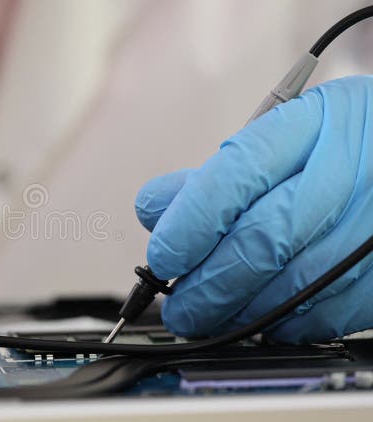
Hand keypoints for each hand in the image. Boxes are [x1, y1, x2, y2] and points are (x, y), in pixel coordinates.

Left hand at [135, 76, 372, 343]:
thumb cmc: (342, 148)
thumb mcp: (284, 137)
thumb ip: (215, 174)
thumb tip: (154, 211)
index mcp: (313, 124)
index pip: (234, 176)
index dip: (188, 225)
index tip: (161, 258)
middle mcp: (351, 171)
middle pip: (262, 240)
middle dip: (205, 285)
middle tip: (178, 307)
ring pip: (293, 285)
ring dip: (238, 313)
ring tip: (207, 318)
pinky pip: (329, 312)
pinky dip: (284, 325)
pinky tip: (261, 319)